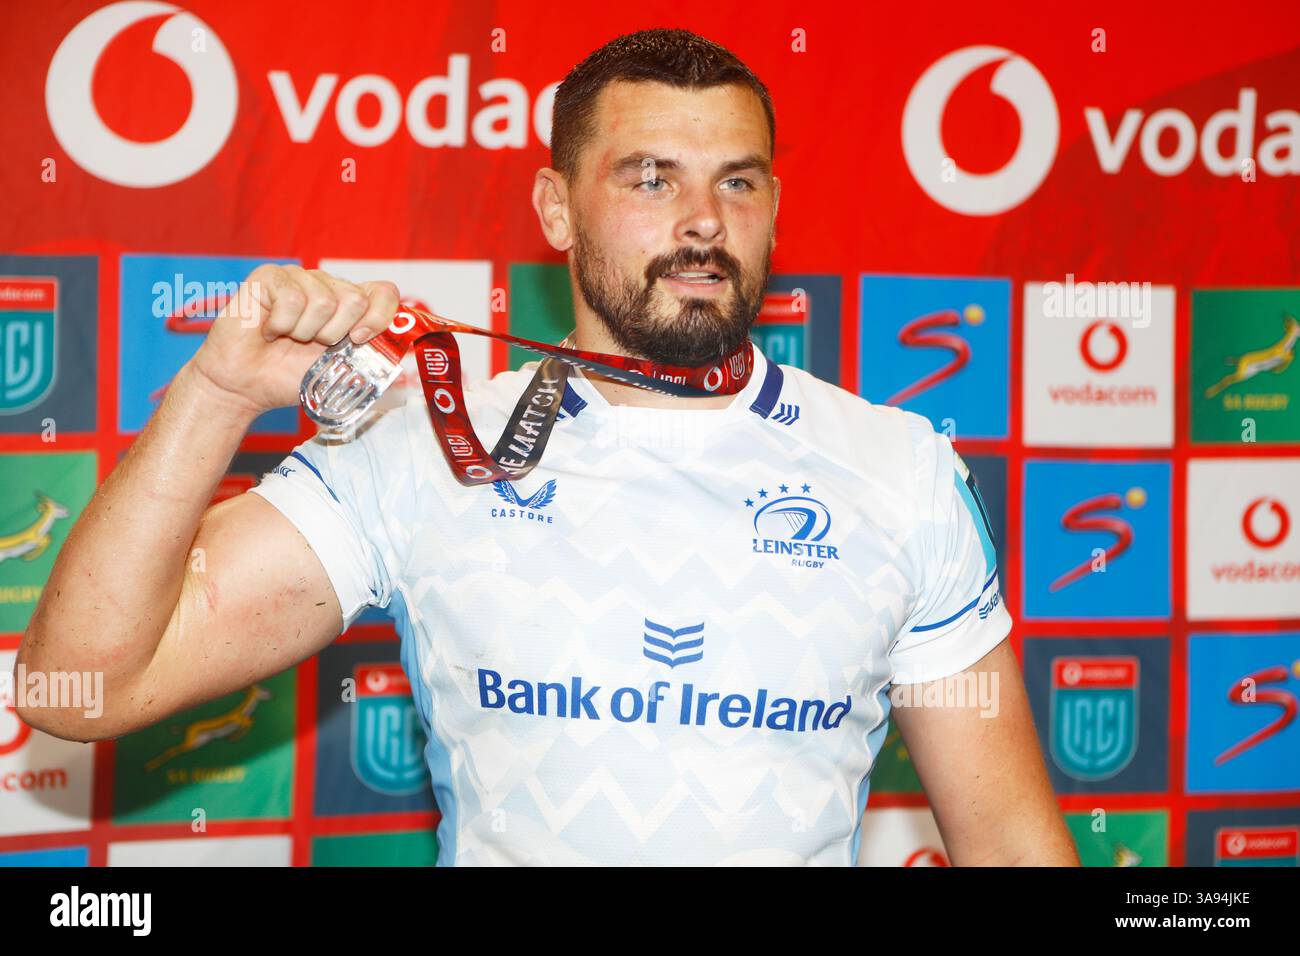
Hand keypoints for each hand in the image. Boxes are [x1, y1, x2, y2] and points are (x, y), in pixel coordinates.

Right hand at [189, 264, 400, 414]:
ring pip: (324, 301)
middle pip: (355, 299)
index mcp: (350, 305)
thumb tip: (405, 368)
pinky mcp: (269, 276)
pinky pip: (292, 299)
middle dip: (335, 334)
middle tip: (311, 344)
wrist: (246, 386)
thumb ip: (373, 363)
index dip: (380, 316)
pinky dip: (281, 325)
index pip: (384, 293)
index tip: (360, 340)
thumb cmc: (290, 377)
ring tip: (287, 338)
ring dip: (305, 333)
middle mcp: (328, 286)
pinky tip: (268, 330)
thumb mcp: (341, 373)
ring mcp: (299, 278)